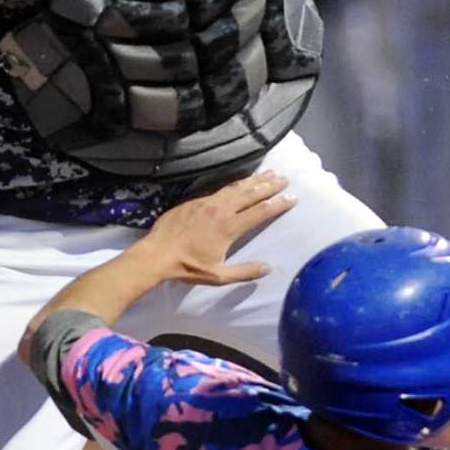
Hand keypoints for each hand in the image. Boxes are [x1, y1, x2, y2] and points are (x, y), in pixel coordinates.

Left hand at [132, 173, 295, 286]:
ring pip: (236, 187)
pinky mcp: (195, 200)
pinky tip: (241, 182)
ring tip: (269, 173)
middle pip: (251, 194)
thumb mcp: (218, 276)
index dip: (278, 204)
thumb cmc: (188, 267)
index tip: (292, 197)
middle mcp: (221, 210)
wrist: (157, 253)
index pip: (260, 212)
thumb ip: (244, 271)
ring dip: (254, 180)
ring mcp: (207, 202)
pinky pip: (221, 188)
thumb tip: (268, 268)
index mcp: (229, 227)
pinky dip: (236, 183)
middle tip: (285, 178)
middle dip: (270, 186)